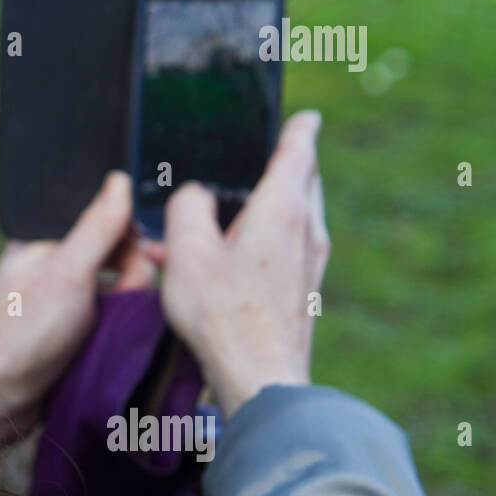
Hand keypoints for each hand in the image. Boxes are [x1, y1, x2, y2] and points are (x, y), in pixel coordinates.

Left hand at [0, 171, 151, 462]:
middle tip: (126, 300)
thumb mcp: (68, 273)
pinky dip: (117, 326)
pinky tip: (116, 339)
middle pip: (115, 256)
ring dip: (128, 305)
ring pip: (115, 289)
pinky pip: (105, 318)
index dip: (130, 240)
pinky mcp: (66, 332)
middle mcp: (50, 267)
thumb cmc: (24, 335)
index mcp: (43, 242)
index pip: (104, 222)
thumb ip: (97, 227)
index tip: (141, 262)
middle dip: (132, 277)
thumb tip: (120, 181)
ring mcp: (58, 301)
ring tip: (119, 325)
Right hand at [157, 110, 329, 418]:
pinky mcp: (303, 292)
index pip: (299, 150)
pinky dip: (260, 243)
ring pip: (293, 217)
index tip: (305, 116)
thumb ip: (186, 207)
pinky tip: (218, 264)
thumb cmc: (221, 316)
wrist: (259, 378)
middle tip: (254, 162)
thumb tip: (194, 196)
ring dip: (262, 210)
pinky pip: (284, 250)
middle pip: (302, 182)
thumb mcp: (185, 251)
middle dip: (282, 167)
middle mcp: (305, 231)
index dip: (299, 128)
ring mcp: (309, 264)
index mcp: (281, 209)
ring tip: (212, 224)